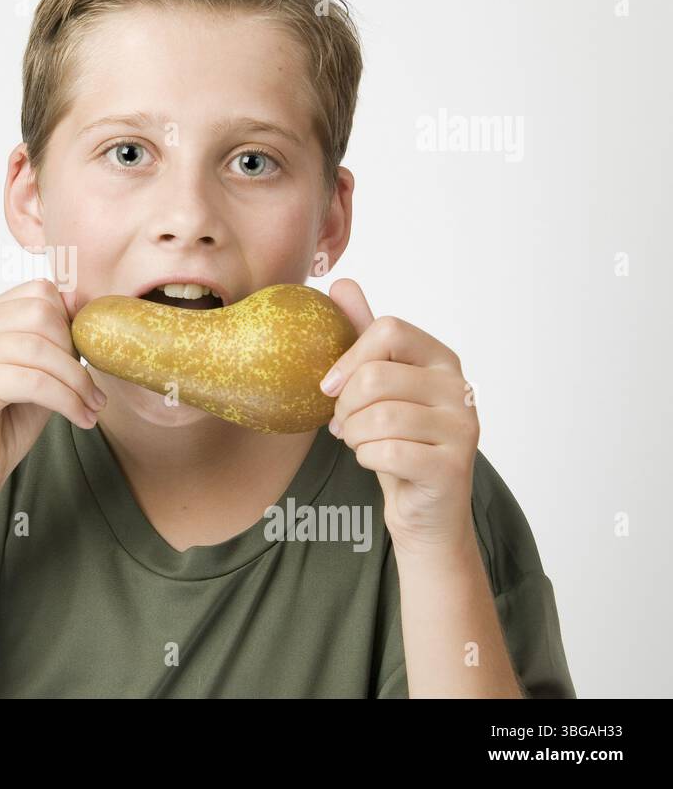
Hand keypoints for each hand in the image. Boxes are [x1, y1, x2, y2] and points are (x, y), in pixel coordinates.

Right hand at [0, 278, 106, 510]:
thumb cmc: (3, 423)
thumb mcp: (40, 373)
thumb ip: (55, 342)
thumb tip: (82, 304)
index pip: (40, 291)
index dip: (71, 322)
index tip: (84, 357)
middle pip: (41, 312)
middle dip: (74, 351)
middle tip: (89, 388)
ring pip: (40, 348)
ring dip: (76, 382)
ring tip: (90, 407)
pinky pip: (32, 381)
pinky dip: (65, 400)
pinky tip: (80, 418)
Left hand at [319, 278, 480, 556]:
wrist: (426, 510)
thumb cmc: (399, 441)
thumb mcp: (380, 386)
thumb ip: (364, 337)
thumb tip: (341, 283)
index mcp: (442, 358)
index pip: (389, 329)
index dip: (349, 357)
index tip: (329, 386)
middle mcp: (460, 388)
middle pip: (376, 377)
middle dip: (345, 406)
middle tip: (344, 424)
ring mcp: (463, 428)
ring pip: (377, 418)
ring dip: (354, 435)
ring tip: (360, 442)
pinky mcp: (452, 467)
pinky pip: (385, 452)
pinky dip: (366, 458)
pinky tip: (376, 461)